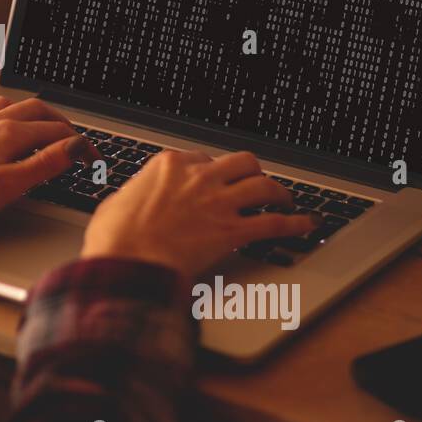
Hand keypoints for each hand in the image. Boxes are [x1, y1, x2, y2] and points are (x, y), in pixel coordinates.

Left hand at [0, 95, 101, 233]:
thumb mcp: (7, 186)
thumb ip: (43, 165)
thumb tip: (74, 148)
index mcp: (8, 133)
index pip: (56, 130)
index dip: (80, 143)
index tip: (93, 159)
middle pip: (35, 109)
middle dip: (60, 120)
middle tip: (74, 139)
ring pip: (8, 106)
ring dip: (30, 112)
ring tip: (41, 124)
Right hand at [81, 149, 318, 278]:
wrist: (126, 263)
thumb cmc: (114, 239)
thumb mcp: (115, 204)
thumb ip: (133, 196)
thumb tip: (131, 202)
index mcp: (169, 166)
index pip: (201, 157)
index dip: (210, 171)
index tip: (213, 181)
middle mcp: (199, 177)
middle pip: (241, 162)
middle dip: (251, 171)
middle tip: (254, 182)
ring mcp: (219, 203)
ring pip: (264, 185)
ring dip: (279, 192)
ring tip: (285, 199)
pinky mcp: (233, 231)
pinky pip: (275, 223)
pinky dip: (295, 223)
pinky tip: (307, 225)